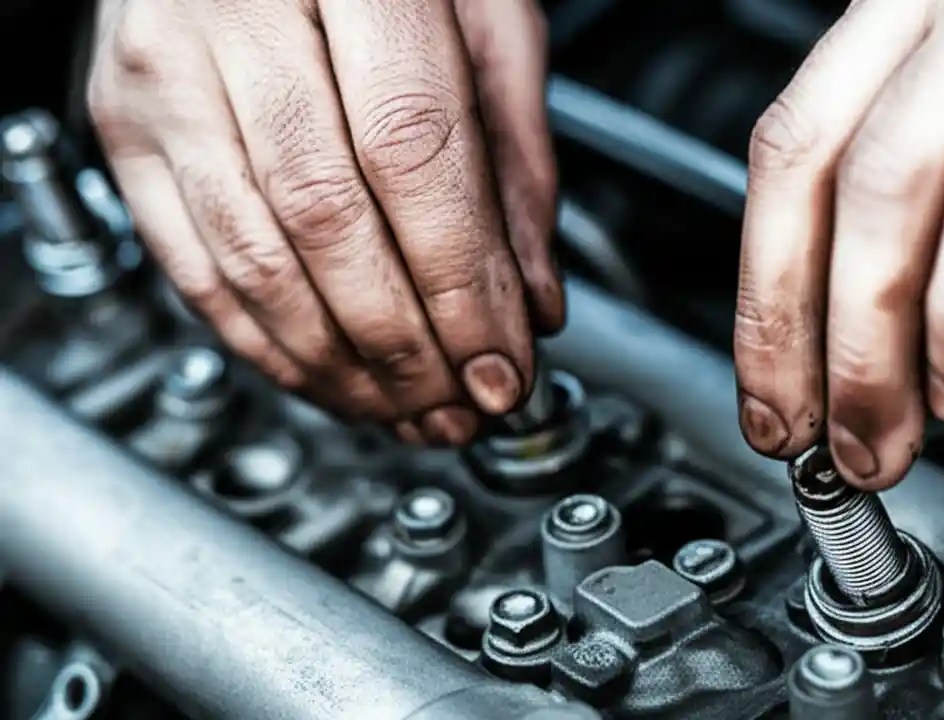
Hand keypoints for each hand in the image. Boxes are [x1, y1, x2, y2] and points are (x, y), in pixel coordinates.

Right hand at [87, 0, 561, 444]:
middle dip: (409, 347)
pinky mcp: (123, 123)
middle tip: (465, 406)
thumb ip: (516, 154)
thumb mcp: (486, 14)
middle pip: (328, 224)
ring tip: (411, 413)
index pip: (412, 161)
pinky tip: (329, 377)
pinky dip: (267, 344)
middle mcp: (233, 17)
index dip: (463, 288)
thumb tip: (528, 297)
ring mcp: (164, 72)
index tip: (505, 366)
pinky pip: (191, 265)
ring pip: (253, 262)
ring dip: (342, 366)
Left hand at [735, 0, 943, 487]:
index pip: (792, 145)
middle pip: (816, 162)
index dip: (764, 283)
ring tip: (889, 432)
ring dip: (872, 346)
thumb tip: (875, 344)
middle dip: (797, 329)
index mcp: (932, 9)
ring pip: (894, 181)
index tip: (771, 387)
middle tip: (820, 434)